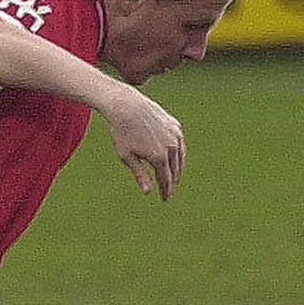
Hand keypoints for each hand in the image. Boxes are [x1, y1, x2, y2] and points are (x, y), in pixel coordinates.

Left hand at [99, 81, 184, 200]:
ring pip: (181, 157)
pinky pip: (180, 143)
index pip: (166, 180)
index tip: (164, 199)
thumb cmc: (122, 132)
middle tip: (168, 190)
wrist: (126, 105)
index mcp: (159, 157)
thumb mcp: (127, 156)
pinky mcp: (175, 125)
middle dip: (172, 182)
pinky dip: (178, 153)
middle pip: (175, 170)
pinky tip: (174, 156)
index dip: (166, 191)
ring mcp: (175, 135)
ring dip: (178, 168)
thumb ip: (140, 174)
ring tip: (173, 176)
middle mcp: (171, 147)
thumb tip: (147, 191)